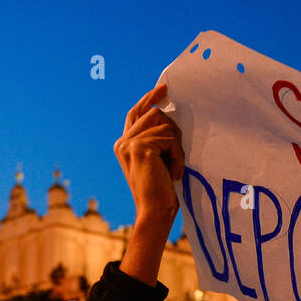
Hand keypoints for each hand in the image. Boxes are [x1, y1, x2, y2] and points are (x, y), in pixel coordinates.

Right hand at [114, 82, 183, 229]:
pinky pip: (170, 139)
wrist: (154, 213)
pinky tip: (173, 174)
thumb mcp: (156, 160)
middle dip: (173, 133)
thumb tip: (165, 113)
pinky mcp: (141, 147)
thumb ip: (155, 139)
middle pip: (155, 115)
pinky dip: (178, 157)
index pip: (136, 113)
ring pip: (166, 127)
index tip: (164, 88)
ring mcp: (129, 144)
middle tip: (175, 158)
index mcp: (123, 145)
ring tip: (172, 170)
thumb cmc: (160, 191)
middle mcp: (122, 142)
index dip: (149, 99)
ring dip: (176, 149)